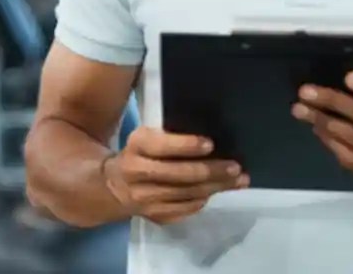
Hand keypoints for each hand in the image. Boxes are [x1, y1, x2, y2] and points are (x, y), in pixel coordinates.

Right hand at [102, 126, 248, 224]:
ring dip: (216, 187)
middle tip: (236, 167)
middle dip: (212, 171)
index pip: (162, 146)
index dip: (187, 146)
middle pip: (180, 174)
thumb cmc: (140, 153)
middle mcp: (138, 173)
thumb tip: (211, 143)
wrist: (113, 186)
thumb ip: (169, 137)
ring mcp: (145, 199)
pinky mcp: (154, 216)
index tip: (211, 144)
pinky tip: (217, 192)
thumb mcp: (146, 137)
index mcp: (137, 146)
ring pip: (187, 194)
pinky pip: (184, 209)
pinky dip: (202, 200)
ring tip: (239, 180)